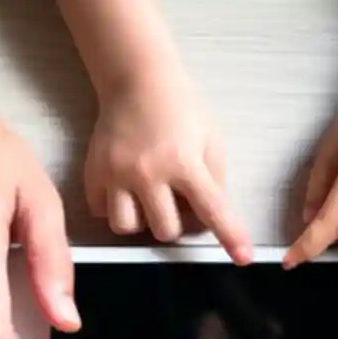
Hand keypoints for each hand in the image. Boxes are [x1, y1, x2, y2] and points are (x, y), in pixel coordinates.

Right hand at [84, 77, 251, 263]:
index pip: (212, 209)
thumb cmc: (181, 110)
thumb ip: (214, 180)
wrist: (137, 81)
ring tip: (147, 198)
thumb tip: (210, 218)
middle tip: (175, 199)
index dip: (230, 236)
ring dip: (142, 220)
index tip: (244, 257)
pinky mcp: (93, 172)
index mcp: (184, 162)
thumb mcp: (211, 140)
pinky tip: (124, 189)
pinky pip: (101, 211)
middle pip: (165, 230)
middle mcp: (148, 172)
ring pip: (126, 227)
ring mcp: (116, 173)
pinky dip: (114, 208)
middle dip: (175, 222)